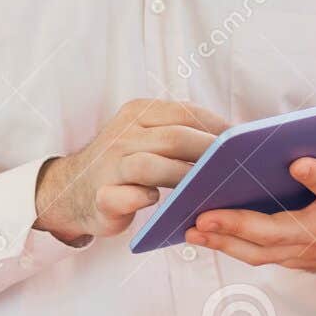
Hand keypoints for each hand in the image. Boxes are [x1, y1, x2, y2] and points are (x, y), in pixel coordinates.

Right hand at [33, 98, 228, 244]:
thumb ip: (179, 133)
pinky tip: (160, 202)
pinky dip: (145, 198)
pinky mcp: (102, 196)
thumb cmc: (124, 164)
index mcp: (138, 113)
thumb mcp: (146, 136)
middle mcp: (123, 134)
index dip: (216, 126)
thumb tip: (233, 139)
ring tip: (210, 186)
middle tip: (237, 166)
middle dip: (208, 152)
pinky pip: (126, 197)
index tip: (244, 141)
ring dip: (182, 176)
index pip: (183, 112)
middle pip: (173, 138)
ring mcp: (109, 166)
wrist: (71, 191)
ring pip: (150, 166)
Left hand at [185, 124, 315, 287]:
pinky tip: (195, 231)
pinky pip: (255, 254)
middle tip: (207, 214)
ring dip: (224, 241)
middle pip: (280, 232)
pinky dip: (226, 246)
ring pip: (260, 250)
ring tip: (190, 225)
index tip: (300, 161)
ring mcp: (306, 250)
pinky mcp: (292, 255)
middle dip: (242, 225)